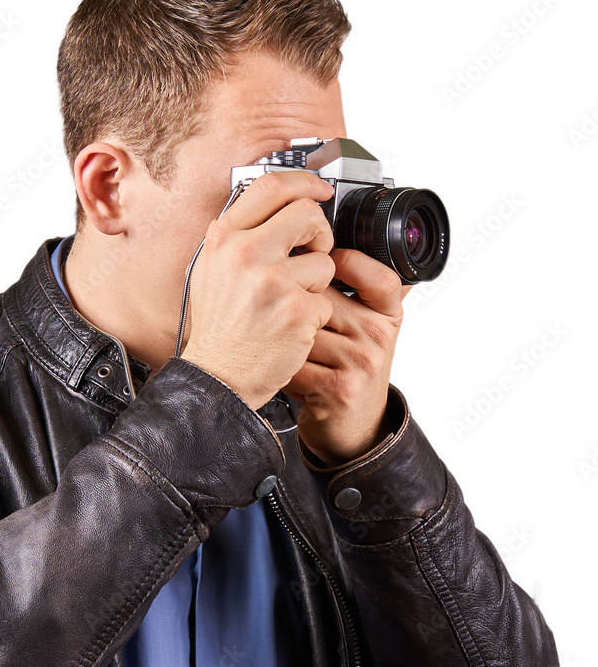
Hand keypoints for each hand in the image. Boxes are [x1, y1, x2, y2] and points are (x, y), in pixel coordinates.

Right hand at [180, 170, 336, 411]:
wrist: (217, 377)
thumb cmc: (217, 328)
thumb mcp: (211, 270)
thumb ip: (240, 236)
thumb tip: (279, 208)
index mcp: (224, 239)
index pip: (271, 186)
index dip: (304, 183)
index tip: (320, 190)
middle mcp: (246, 254)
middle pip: (308, 215)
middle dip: (319, 234)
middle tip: (313, 252)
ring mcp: (273, 282)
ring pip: (324, 262)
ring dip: (317, 285)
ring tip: (290, 304)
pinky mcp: (297, 310)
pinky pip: (327, 301)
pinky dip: (315, 317)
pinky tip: (291, 328)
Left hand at [283, 248, 409, 465]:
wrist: (353, 428)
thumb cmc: (349, 369)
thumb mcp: (366, 327)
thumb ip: (359, 289)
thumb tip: (335, 238)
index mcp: (388, 314)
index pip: (381, 277)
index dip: (351, 264)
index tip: (325, 263)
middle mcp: (379, 337)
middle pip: (323, 298)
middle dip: (293, 303)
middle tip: (279, 312)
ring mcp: (361, 363)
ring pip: (302, 328)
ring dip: (279, 335)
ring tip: (277, 343)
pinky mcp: (338, 388)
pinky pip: (293, 358)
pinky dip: (277, 362)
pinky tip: (278, 366)